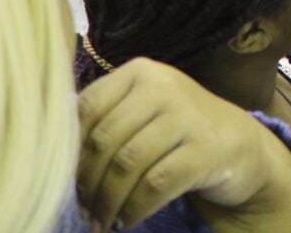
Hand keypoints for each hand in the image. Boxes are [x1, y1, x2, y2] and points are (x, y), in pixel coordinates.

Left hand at [77, 58, 290, 231]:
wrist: (241, 145)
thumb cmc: (179, 131)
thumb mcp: (143, 114)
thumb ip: (105, 121)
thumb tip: (49, 159)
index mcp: (140, 72)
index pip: (86, 108)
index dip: (68, 151)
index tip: (61, 182)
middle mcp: (164, 86)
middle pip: (104, 140)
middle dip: (86, 184)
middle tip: (82, 211)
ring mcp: (189, 116)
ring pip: (127, 165)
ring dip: (107, 202)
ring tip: (101, 221)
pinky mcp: (206, 149)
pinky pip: (156, 185)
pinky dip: (134, 210)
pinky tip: (127, 221)